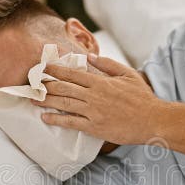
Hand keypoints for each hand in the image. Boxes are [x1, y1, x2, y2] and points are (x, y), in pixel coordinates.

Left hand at [34, 54, 161, 144]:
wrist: (152, 120)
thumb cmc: (142, 97)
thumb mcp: (127, 74)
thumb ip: (108, 65)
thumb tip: (90, 57)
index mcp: (100, 82)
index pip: (72, 73)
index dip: (55, 70)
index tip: (43, 67)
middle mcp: (93, 95)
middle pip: (63, 88)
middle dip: (45, 85)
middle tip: (32, 83)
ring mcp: (93, 112)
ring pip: (64, 103)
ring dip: (47, 101)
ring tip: (33, 99)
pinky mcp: (94, 127)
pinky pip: (71, 122)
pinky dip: (57, 120)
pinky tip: (46, 118)